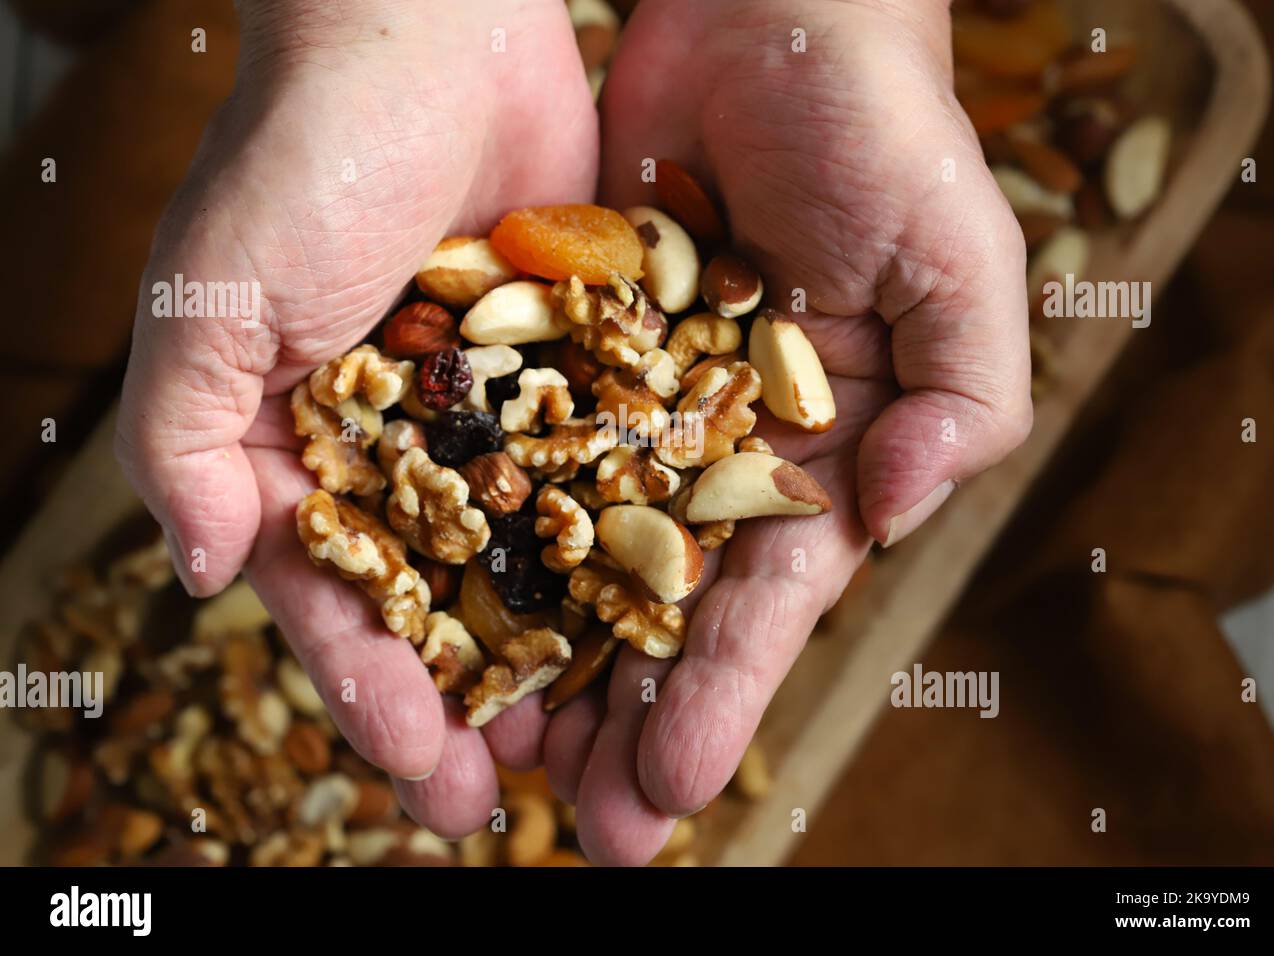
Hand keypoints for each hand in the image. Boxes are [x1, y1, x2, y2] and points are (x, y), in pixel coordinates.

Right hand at [116, 0, 597, 829]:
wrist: (427, 31)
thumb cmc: (304, 154)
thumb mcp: (214, 300)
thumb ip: (186, 439)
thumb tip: (202, 573)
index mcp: (312, 450)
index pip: (342, 597)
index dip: (375, 689)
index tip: (421, 771)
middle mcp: (410, 445)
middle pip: (445, 600)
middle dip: (473, 698)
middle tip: (508, 798)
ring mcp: (501, 413)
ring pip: (535, 556)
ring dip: (561, 650)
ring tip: (595, 738)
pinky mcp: (582, 367)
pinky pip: (607, 470)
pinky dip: (630, 543)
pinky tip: (665, 612)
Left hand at [547, 0, 1031, 863]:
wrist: (772, 12)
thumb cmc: (886, 130)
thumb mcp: (963, 262)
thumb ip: (965, 397)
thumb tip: (888, 513)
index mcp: (816, 450)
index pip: (766, 597)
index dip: (724, 693)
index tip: (678, 788)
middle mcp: (715, 447)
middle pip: (661, 604)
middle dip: (627, 718)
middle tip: (582, 829)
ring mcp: (628, 404)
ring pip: (572, 551)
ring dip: (541, 656)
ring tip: (497, 764)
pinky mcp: (554, 348)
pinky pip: (509, 448)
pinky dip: (479, 528)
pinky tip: (439, 610)